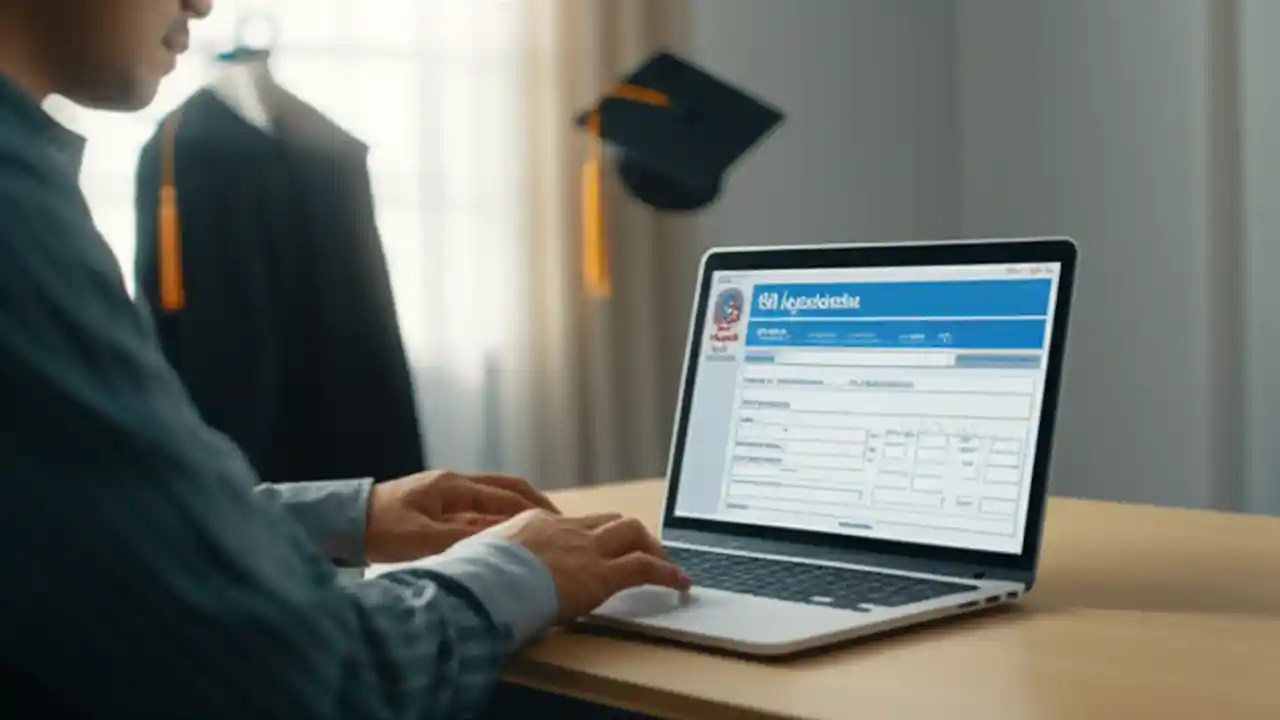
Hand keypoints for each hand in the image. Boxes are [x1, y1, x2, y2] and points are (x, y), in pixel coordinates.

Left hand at [364, 470, 558, 562]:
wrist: (345, 523)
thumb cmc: (381, 529)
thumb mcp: (424, 539)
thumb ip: (466, 537)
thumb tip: (505, 536)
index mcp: (453, 486)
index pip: (505, 496)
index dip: (532, 511)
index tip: (557, 525)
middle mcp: (454, 483)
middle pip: (505, 487)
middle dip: (534, 503)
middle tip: (559, 521)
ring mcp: (445, 492)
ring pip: (494, 495)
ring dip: (518, 508)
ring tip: (540, 526)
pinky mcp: (437, 504)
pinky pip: (478, 506)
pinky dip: (499, 515)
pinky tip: (506, 532)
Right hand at [492, 510, 691, 623]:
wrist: (486, 584)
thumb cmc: (472, 578)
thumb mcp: (474, 558)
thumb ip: (484, 559)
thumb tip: (471, 570)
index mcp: (535, 524)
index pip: (572, 522)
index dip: (589, 534)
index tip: (593, 546)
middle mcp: (566, 529)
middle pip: (609, 521)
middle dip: (628, 534)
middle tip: (639, 550)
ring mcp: (587, 549)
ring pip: (632, 534)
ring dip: (651, 548)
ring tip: (664, 564)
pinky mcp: (604, 575)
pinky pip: (646, 568)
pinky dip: (668, 574)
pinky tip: (680, 584)